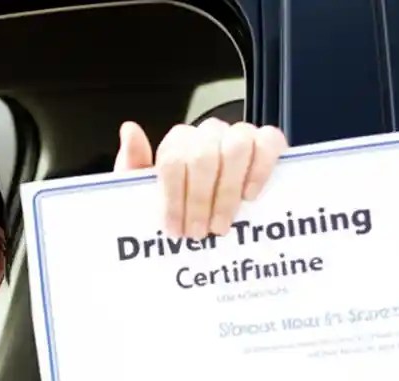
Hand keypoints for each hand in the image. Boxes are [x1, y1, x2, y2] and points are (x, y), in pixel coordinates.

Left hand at [114, 119, 287, 238]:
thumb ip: (132, 164)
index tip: (175, 229)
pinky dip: (260, 168)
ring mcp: (238, 135)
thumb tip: (129, 130)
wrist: (208, 220)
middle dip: (199, 200)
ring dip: (227, 191)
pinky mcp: (267, 142)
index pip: (173, 160)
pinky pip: (269, 142)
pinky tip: (250, 196)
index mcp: (178, 143)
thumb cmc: (181, 207)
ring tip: (221, 225)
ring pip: (236, 147)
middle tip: (199, 233)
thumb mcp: (147, 193)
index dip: (173, 198)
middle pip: (203, 156)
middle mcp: (208, 133)